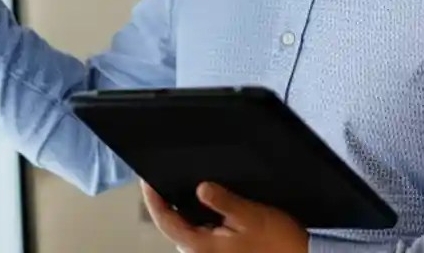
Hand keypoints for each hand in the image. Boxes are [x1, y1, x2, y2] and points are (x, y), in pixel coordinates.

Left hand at [141, 181, 308, 252]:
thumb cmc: (276, 243)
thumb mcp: (249, 215)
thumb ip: (222, 201)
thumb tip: (200, 188)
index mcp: (201, 247)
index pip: (165, 221)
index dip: (152, 200)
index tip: (147, 180)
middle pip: (173, 226)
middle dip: (168, 203)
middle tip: (165, 178)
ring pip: (187, 230)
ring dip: (185, 211)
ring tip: (186, 187)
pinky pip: (200, 234)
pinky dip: (198, 218)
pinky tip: (208, 206)